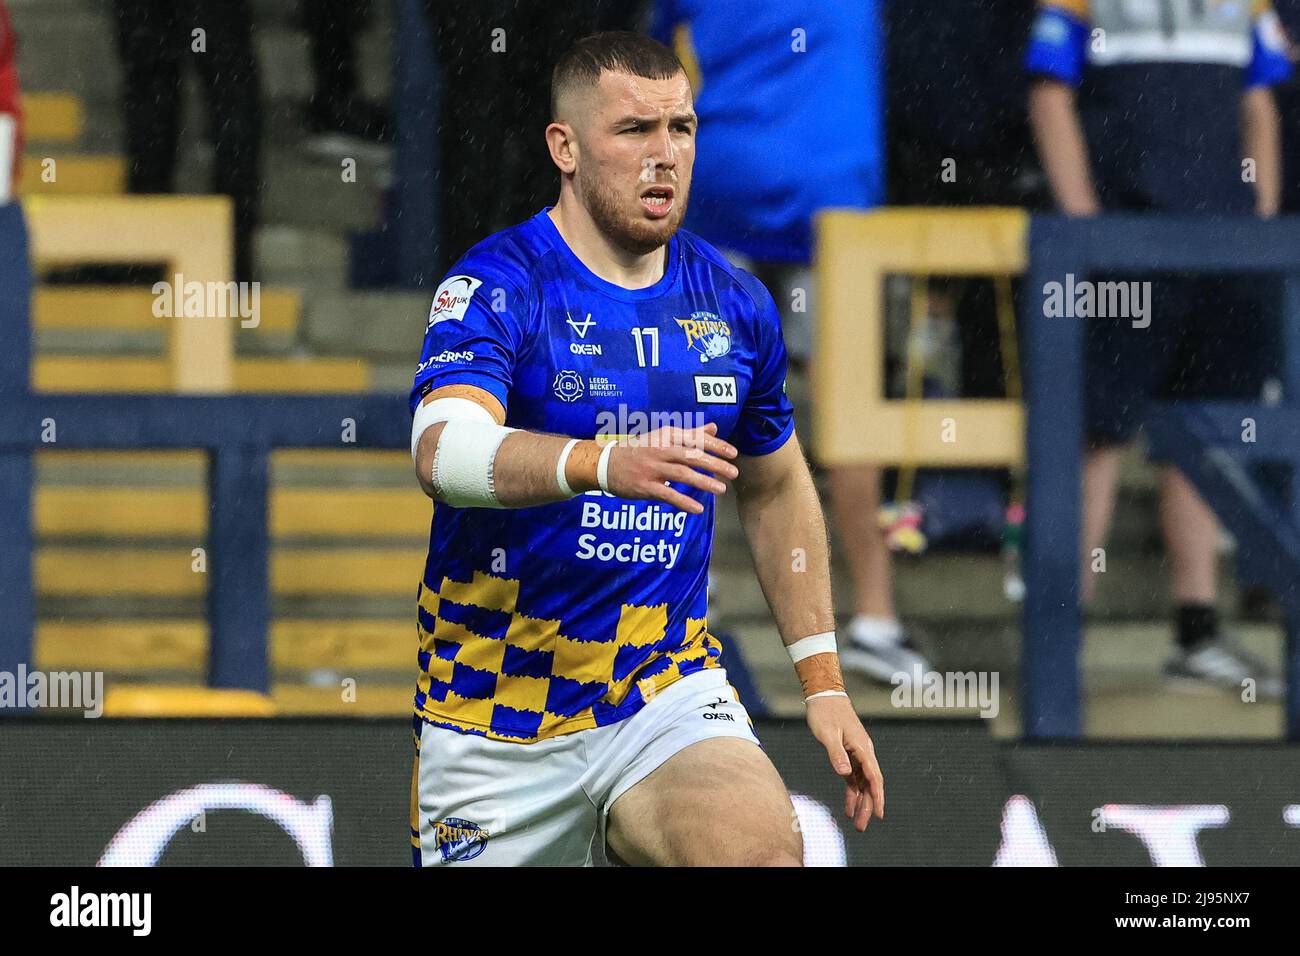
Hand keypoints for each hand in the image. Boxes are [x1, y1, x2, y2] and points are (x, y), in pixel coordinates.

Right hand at [605, 422, 738, 513]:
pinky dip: (684, 502)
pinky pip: (667, 495)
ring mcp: (652, 469)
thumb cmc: (639, 450)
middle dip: (715, 464)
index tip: (733, 453)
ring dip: (704, 482)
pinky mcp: (645, 487)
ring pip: (682, 475)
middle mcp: (660, 450)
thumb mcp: (663, 437)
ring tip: (721, 489)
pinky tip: (698, 509)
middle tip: (733, 472)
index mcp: (666, 436)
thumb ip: (690, 434)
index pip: (696, 439)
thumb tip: (714, 427)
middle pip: (692, 456)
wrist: (606, 463)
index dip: (716, 445)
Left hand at [806, 695, 883, 831]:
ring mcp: (856, 754)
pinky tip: (848, 808)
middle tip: (861, 827)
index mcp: (862, 748)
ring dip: (860, 803)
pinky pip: (853, 779)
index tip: (879, 814)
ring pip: (862, 784)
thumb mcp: (827, 734)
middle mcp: (863, 753)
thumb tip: (844, 773)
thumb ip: (836, 753)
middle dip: (868, 806)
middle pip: (870, 784)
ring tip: (857, 823)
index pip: (873, 777)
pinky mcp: (848, 755)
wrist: (823, 696)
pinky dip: (851, 793)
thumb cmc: (825, 712)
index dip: (877, 797)